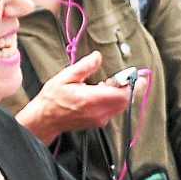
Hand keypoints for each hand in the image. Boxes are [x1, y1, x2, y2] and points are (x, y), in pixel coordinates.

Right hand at [17, 51, 132, 141]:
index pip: (122, 95)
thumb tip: (97, 57)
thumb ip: (84, 67)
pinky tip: (103, 93)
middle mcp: (98, 112)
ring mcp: (100, 119)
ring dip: (121, 93)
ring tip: (108, 83)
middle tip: (123, 76)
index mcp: (91, 100)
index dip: (132, 84)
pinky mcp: (99, 122)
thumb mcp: (65, 77)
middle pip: (126, 101)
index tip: (135, 74)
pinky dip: (115, 100)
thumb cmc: (52, 99)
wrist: (45, 119)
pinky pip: (114, 110)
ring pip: (122, 106)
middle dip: (129, 87)